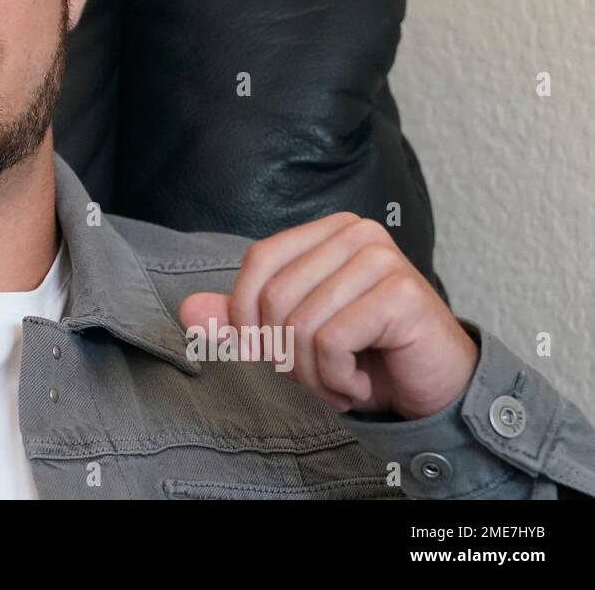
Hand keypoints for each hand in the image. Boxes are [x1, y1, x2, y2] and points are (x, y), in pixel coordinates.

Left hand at [178, 212, 479, 419]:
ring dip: (311, 374)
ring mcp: (382, 259)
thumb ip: (238, 321)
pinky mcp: (401, 293)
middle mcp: (356, 233)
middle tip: (315, 374)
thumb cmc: (361, 355)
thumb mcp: (290, 337)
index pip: (258, 262)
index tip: (267, 350)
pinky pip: (331, 342)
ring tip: (339, 381)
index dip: (247, 314)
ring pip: (301, 324)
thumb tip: (189, 310)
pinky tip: (360, 382)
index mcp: (327, 231)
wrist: (431, 388)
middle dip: (285, 354)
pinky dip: (336, 379)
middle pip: (275, 297)